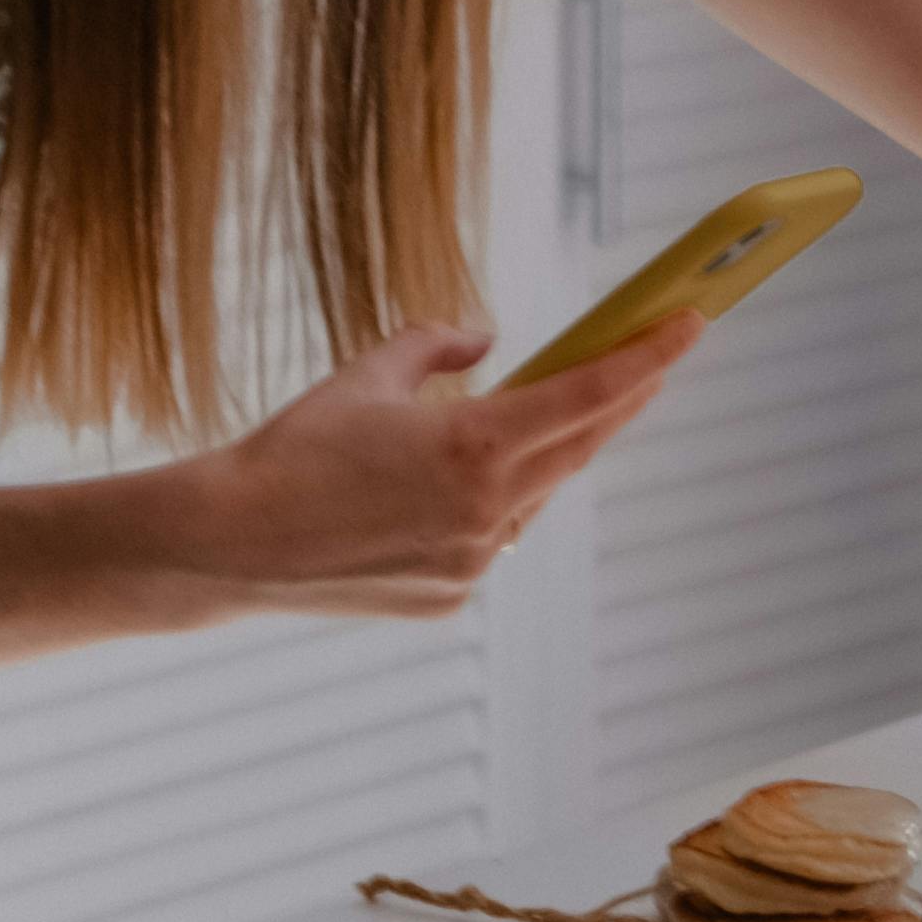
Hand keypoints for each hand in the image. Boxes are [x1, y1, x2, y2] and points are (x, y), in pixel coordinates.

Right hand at [172, 313, 703, 616]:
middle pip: (579, 446)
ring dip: (551, 455)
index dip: (649, 356)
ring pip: (535, 497)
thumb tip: (485, 340)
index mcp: (474, 444)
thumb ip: (437, 346)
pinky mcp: (448, 598)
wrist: (230, 544)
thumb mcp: (369, 374)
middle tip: (651, 361)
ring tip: (563, 413)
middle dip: (620, 400)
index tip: (691, 323)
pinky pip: (492, 540)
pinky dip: (494, 506)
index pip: (590, 394)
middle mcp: (486, 509)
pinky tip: (471, 484)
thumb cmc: (295, 448)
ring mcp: (472, 562)